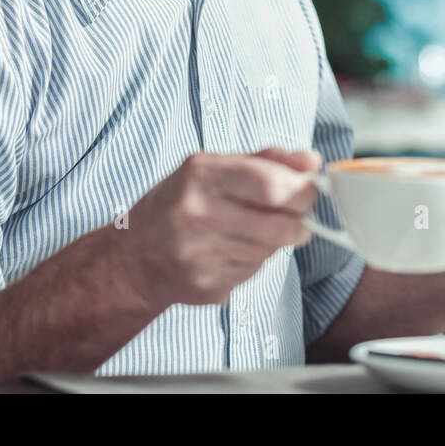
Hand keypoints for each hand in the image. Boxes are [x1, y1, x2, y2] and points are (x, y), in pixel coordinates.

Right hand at [122, 148, 320, 309]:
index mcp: (202, 174)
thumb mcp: (214, 168)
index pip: (273, 185)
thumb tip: (313, 162)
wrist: (131, 259)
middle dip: (300, 221)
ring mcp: (200, 254)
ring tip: (253, 231)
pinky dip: (254, 261)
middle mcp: (198, 213)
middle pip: (281, 225)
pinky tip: (232, 251)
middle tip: (297, 217)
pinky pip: (253, 272)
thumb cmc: (178, 204)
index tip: (309, 190)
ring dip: (276, 242)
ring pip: (272, 250)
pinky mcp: (206, 285)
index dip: (303, 190)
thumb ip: (268, 160)